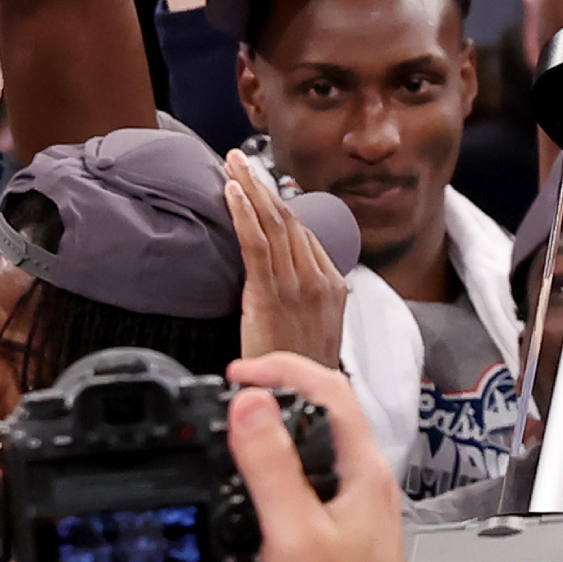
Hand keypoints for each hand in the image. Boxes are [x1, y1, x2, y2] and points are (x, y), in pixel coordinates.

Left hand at [226, 149, 348, 368]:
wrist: (305, 405)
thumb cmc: (303, 373)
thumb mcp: (315, 331)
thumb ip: (307, 301)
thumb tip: (293, 283)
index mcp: (330, 284)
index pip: (303, 232)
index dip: (278, 202)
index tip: (258, 180)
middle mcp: (318, 279)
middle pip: (289, 219)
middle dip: (263, 183)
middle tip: (239, 156)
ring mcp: (297, 285)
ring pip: (274, 225)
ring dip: (251, 187)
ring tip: (232, 163)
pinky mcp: (271, 295)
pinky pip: (258, 245)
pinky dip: (245, 213)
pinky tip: (233, 192)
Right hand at [226, 353, 405, 561]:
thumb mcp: (295, 531)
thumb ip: (273, 467)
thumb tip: (250, 403)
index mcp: (364, 468)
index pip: (329, 387)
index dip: (282, 369)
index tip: (236, 372)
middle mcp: (366, 480)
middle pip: (326, 410)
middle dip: (279, 389)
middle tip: (234, 390)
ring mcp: (357, 504)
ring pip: (320, 443)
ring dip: (280, 425)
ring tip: (241, 422)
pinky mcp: (344, 528)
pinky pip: (314, 476)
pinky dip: (283, 462)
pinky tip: (259, 479)